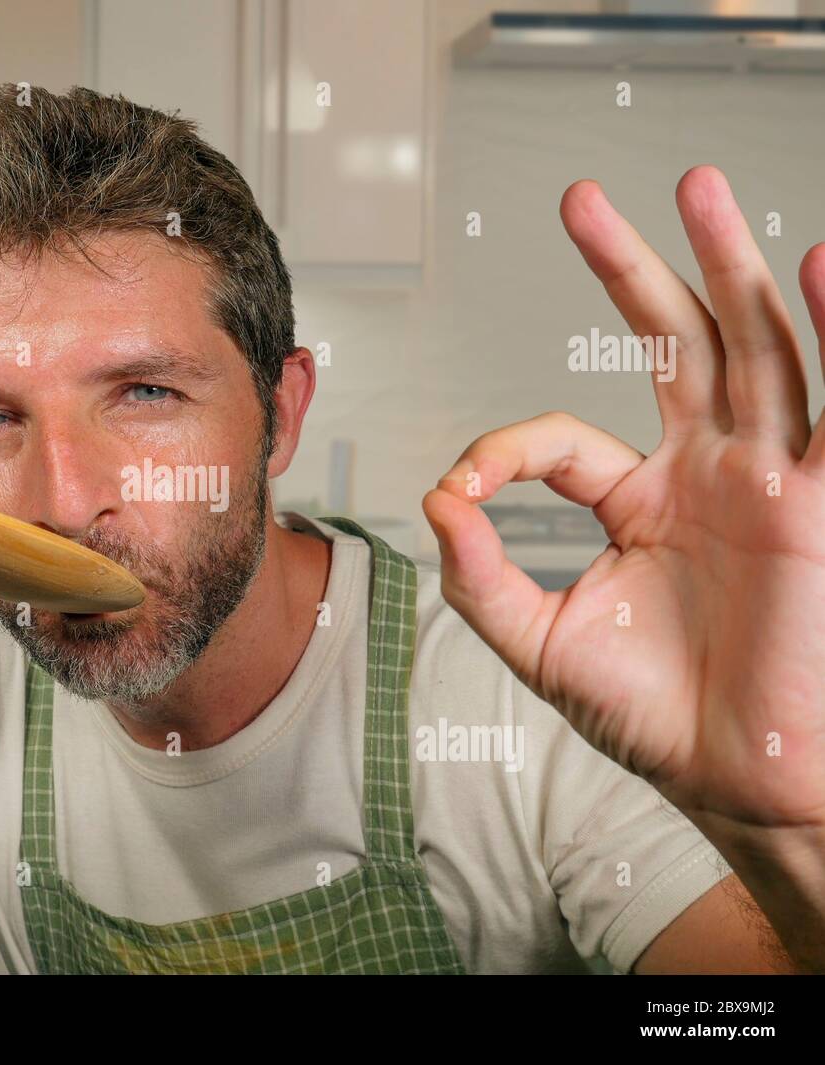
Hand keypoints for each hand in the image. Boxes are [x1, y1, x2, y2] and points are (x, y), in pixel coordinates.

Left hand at [423, 166, 824, 832]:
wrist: (731, 778)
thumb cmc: (649, 713)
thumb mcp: (538, 641)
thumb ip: (480, 574)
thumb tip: (438, 497)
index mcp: (637, 498)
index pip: (560, 436)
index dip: (503, 451)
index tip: (461, 491)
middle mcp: (704, 471)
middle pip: (670, 345)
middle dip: (630, 269)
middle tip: (583, 199)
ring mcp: (766, 477)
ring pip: (751, 347)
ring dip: (728, 264)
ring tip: (698, 185)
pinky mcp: (819, 503)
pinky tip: (817, 265)